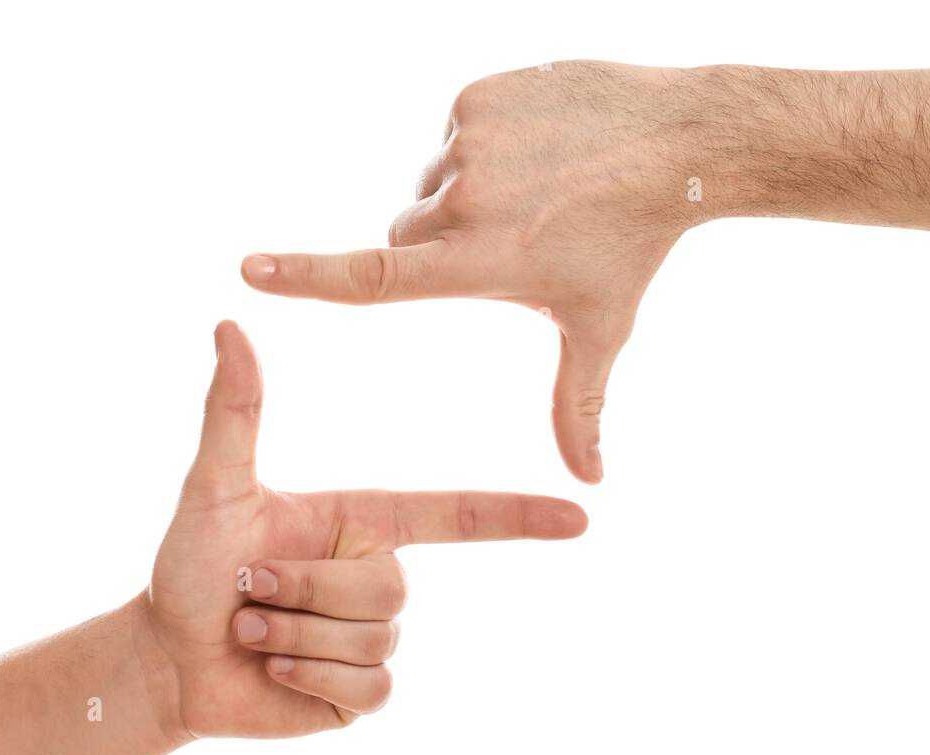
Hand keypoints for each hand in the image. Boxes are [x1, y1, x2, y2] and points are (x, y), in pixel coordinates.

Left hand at [140, 320, 586, 742]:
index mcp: (364, 523)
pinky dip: (310, 678)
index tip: (579, 514)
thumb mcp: (213, 487)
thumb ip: (233, 413)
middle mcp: (379, 577)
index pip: (455, 517)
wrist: (168, 657)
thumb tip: (228, 323)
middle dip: (304, 589)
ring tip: (251, 627)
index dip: (517, 516)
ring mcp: (373, 639)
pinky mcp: (362, 695)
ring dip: (296, 634)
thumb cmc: (189, 566)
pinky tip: (273, 671)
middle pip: (391, 587)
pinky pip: (372, 689)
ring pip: (378, 639)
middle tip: (248, 589)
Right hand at [241, 60, 695, 483]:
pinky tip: (535, 152)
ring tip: (532, 193)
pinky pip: (453, 133)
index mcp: (482, 261)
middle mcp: (467, 199)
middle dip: (434, 246)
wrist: (678, 140)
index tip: (252, 269)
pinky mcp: (478, 95)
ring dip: (462, 194)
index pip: (376, 278)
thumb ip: (578, 408)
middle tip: (505, 240)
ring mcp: (471, 139)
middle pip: (403, 235)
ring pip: (430, 182)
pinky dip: (481, 146)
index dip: (307, 277)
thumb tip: (591, 485)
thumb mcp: (599, 329)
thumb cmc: (632, 247)